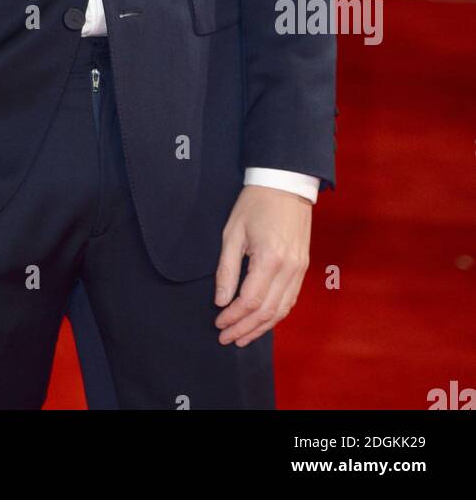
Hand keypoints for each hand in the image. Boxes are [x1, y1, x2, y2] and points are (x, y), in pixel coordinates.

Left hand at [214, 185, 311, 345]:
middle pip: (267, 312)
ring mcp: (300, 269)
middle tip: (226, 338)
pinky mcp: (303, 267)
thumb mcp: (232, 232)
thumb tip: (221, 300)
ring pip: (281, 310)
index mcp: (270, 259)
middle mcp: (289, 269)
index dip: (233, 317)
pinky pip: (290, 300)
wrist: (285, 184)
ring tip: (242, 337)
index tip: (218, 324)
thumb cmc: (255, 204)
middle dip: (244, 328)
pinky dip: (275, 315)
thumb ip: (226, 269)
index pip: (250, 301)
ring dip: (260, 328)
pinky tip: (262, 321)